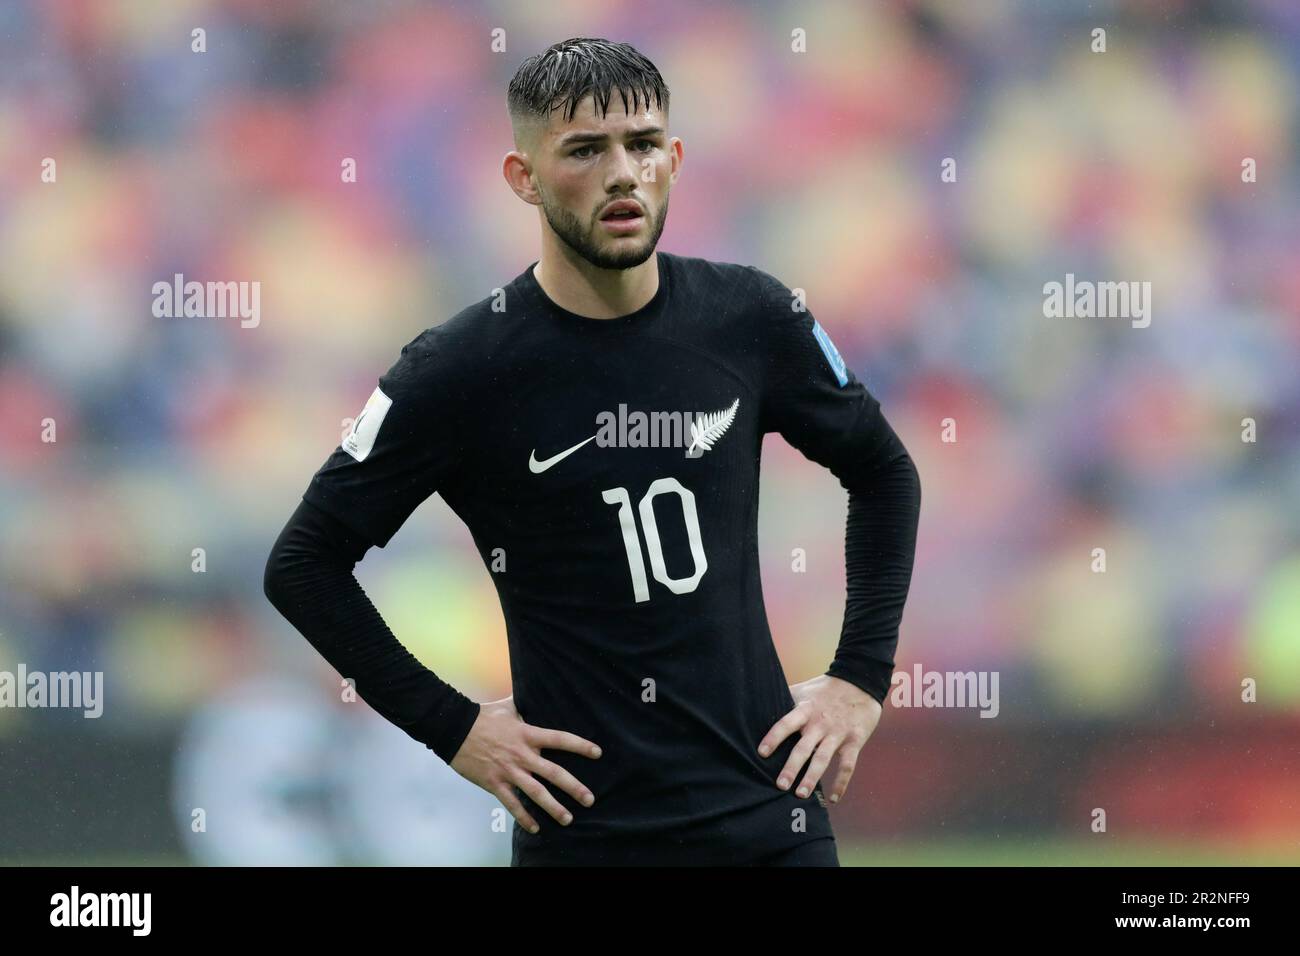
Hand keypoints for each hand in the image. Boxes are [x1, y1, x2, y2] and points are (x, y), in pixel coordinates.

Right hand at [449, 695, 601, 833]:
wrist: (454, 729)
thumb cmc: (482, 716)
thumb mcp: (507, 706)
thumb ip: (524, 705)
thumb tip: (535, 689)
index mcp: (527, 734)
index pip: (560, 739)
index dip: (580, 746)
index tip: (597, 753)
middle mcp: (521, 754)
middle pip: (553, 773)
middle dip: (573, 787)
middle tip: (590, 799)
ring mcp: (508, 771)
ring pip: (535, 792)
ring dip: (553, 807)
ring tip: (568, 819)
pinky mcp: (494, 783)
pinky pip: (512, 803)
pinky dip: (524, 817)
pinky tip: (535, 828)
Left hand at [756, 673, 882, 804]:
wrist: (860, 682)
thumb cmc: (824, 689)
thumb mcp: (802, 691)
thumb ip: (783, 700)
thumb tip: (756, 706)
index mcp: (805, 710)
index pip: (786, 724)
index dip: (774, 737)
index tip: (762, 753)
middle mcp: (820, 723)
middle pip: (803, 747)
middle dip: (792, 767)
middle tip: (780, 785)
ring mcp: (838, 733)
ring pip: (823, 759)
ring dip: (812, 778)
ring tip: (801, 794)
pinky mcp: (855, 740)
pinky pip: (848, 765)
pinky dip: (841, 783)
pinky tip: (833, 799)